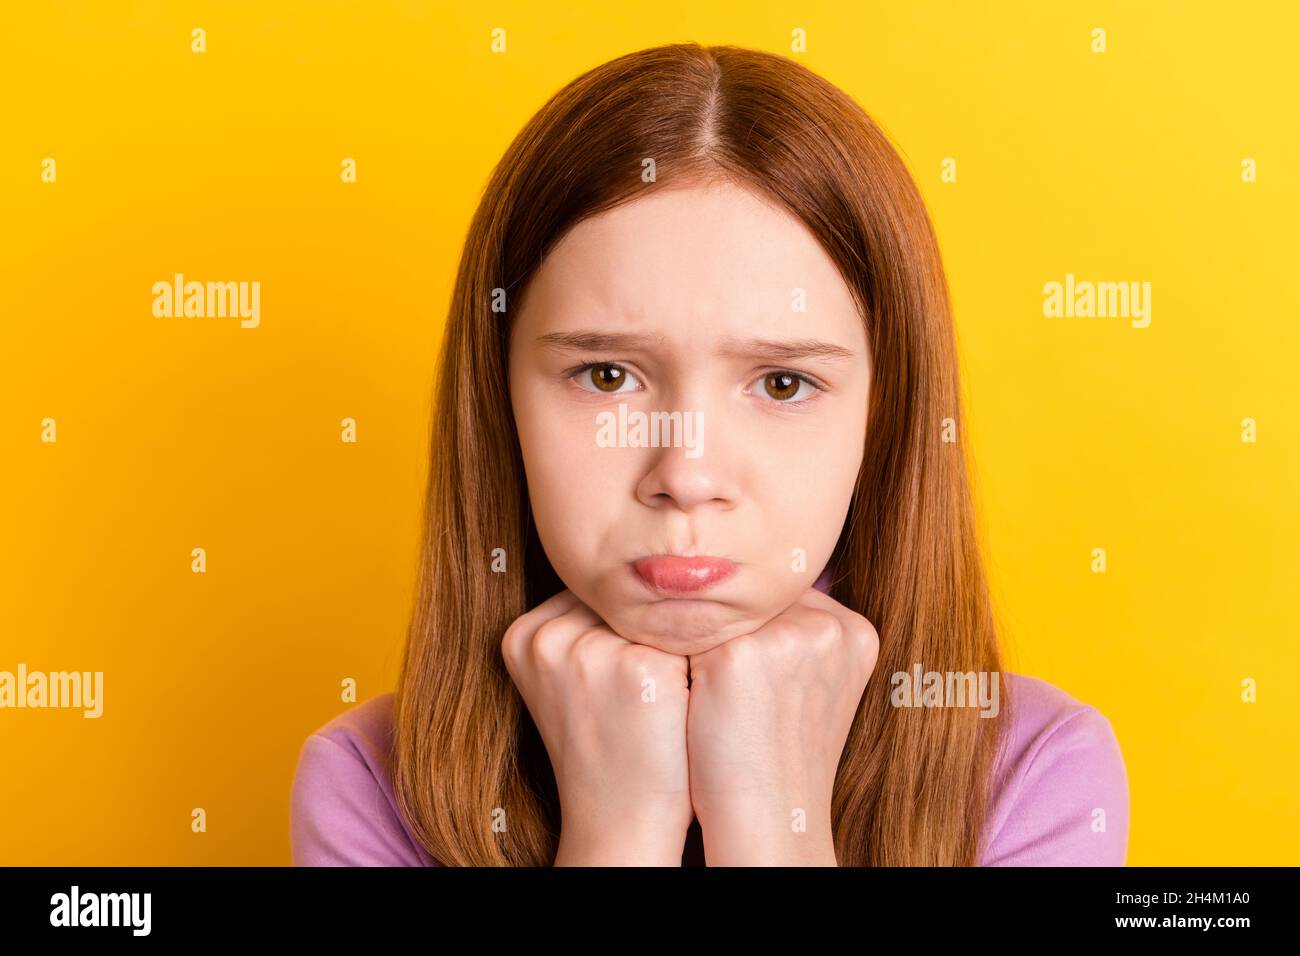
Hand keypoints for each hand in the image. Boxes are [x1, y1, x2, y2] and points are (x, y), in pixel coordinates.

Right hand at [501, 589, 693, 864]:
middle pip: (622, 600)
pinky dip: (702, 656)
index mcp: (522, 635)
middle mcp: (548, 638)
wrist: (621, 817)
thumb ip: (581, 624)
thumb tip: (634, 565)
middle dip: (649, 623)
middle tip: (664, 662)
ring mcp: (592, 652)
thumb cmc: (604, 744)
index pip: (589, 594)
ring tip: (686, 672)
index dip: (624, 619)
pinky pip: (688, 638)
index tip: (638, 650)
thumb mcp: (571, 678)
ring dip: (680, 634)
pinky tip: (699, 684)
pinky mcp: (641, 669)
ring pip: (657, 614)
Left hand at [685, 587, 878, 864]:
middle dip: (733, 629)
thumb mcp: (812, 685)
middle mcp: (829, 627)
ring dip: (703, 639)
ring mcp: (785, 637)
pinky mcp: (736, 655)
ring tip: (703, 687)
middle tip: (721, 677)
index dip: (757, 629)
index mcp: (855, 632)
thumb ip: (797, 633)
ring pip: (722, 614)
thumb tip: (751, 592)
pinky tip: (684, 690)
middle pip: (756, 602)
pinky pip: (689, 635)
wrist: (768, 817)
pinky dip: (679, 660)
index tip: (746, 667)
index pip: (787, 599)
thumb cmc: (781, 754)